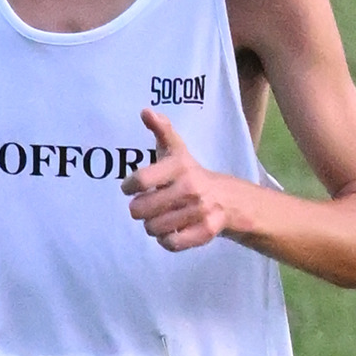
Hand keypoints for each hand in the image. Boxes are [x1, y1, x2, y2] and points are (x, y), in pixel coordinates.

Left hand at [122, 108, 233, 251]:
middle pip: (141, 209)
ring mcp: (199, 211)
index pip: (141, 181)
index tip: (130, 187)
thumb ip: (161, 130)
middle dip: (138, 209)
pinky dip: (165, 240)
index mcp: (179, 166)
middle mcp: (190, 188)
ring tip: (158, 217)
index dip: (129, 186)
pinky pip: (170, 243)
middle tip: (145, 205)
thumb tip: (145, 111)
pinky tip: (169, 231)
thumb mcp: (175, 149)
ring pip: (153, 228)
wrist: (227, 198)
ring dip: (150, 225)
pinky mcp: (205, 232)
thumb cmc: (189, 172)